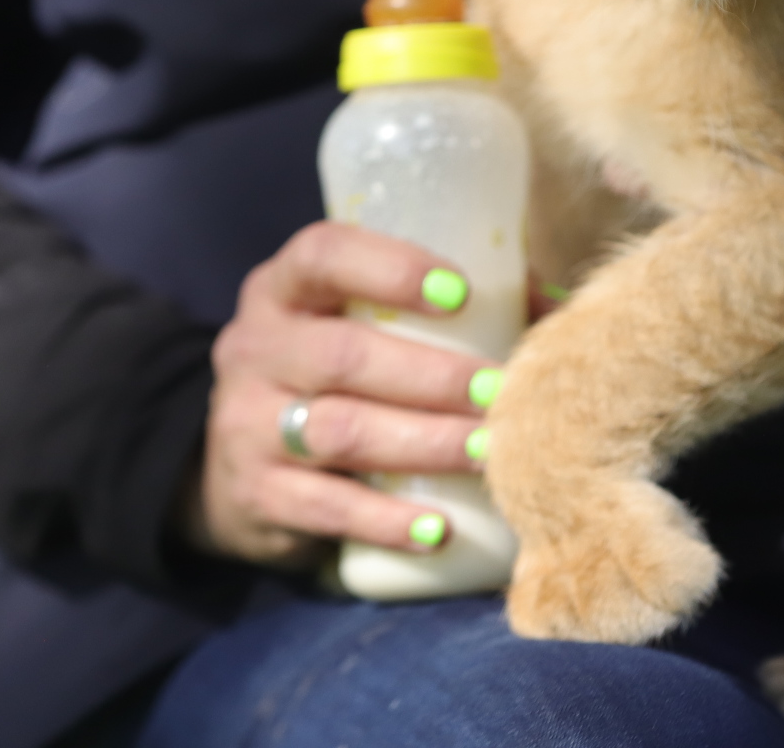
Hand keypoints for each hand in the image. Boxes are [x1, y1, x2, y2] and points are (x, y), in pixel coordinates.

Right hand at [186, 221, 497, 564]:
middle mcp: (254, 348)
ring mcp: (245, 424)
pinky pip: (325, 508)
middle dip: (433, 376)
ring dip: (424, 444)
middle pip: (343, 355)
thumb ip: (444, 309)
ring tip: (486, 453)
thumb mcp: (358, 326)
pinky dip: (385, 520)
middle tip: (498, 392)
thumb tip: (554, 307)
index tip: (460, 291)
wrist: (229, 468)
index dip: (390, 269)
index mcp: (284, 289)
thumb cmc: (332, 376)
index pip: (322, 256)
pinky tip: (436, 527)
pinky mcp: (254, 494)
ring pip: (340, 431)